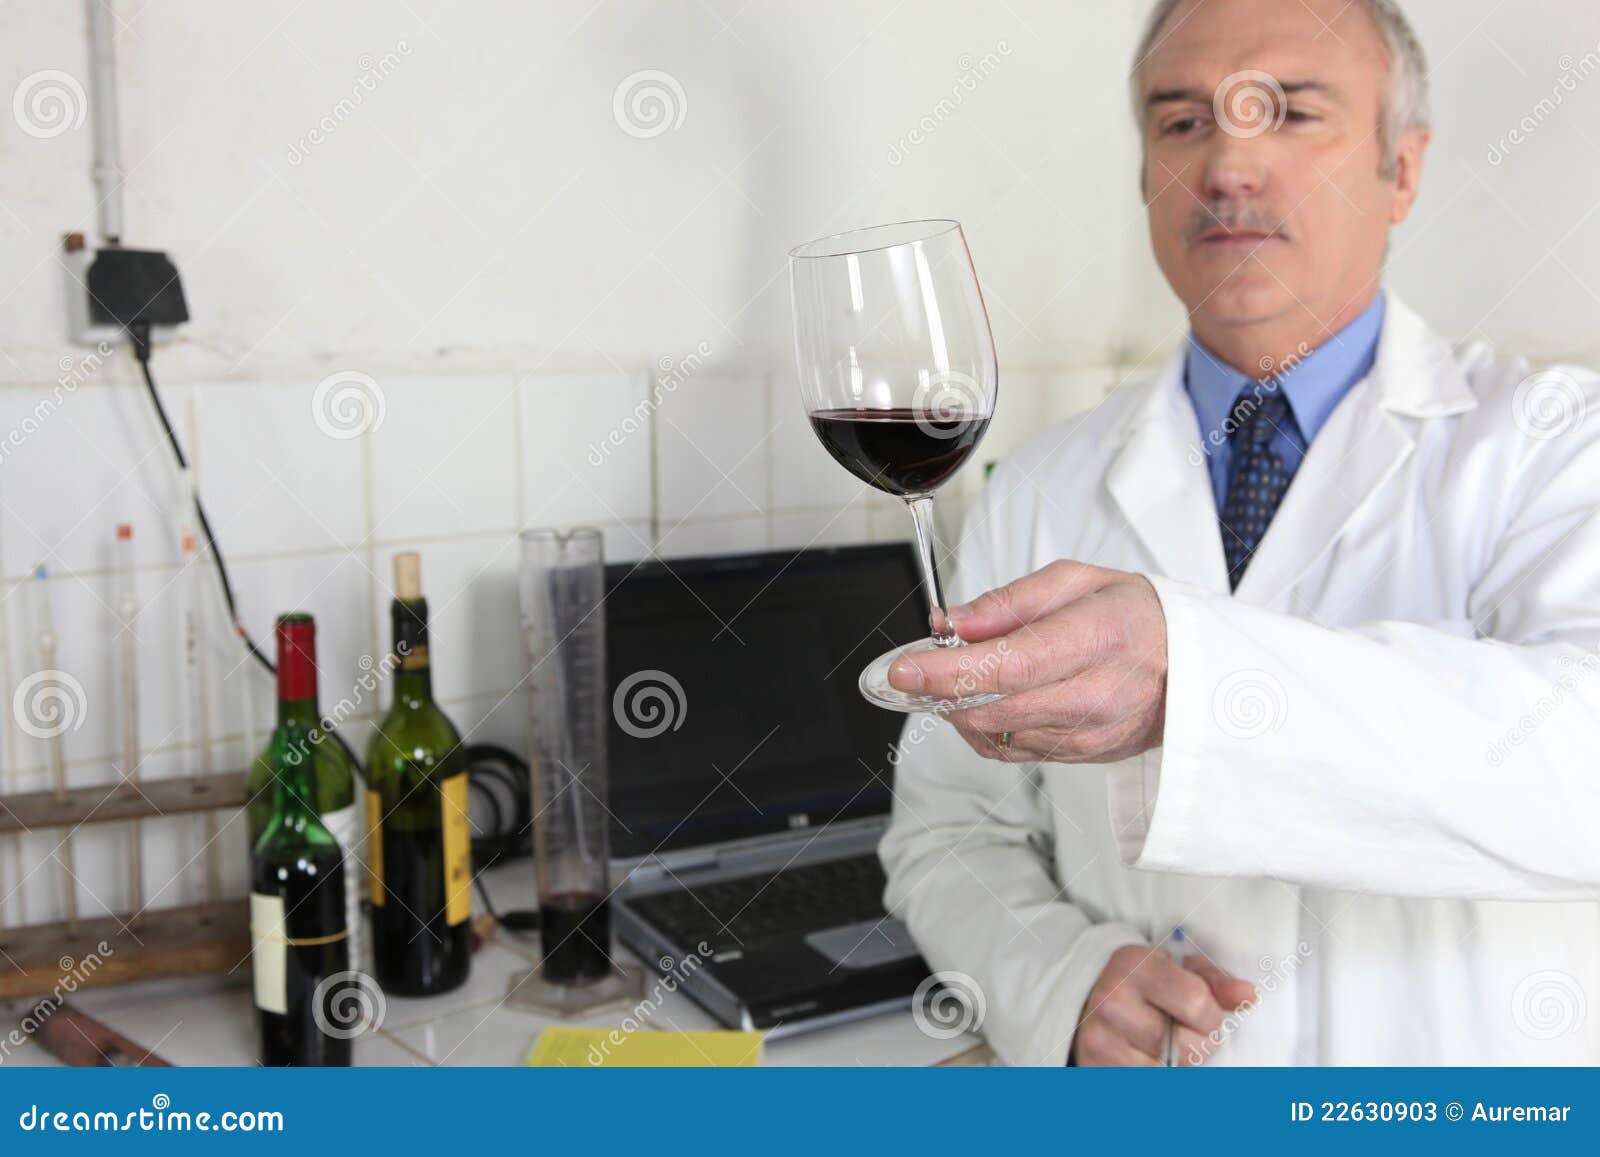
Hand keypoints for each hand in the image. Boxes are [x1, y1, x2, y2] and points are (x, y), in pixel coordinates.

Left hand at [886, 560, 1168, 763]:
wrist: (1189, 669)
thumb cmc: (1133, 617)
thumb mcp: (1076, 581)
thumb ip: (1009, 601)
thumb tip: (952, 623)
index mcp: (1095, 638)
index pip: (1010, 665)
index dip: (949, 671)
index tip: (904, 669)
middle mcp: (1092, 695)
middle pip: (994, 707)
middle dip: (938, 692)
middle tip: (913, 669)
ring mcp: (1086, 734)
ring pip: (995, 734)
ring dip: (957, 709)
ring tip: (952, 678)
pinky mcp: (1078, 757)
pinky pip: (1010, 750)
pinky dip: (980, 728)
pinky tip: (978, 703)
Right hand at [1071, 945, 1256, 1066]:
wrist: (1083, 1002)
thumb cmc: (1141, 986)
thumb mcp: (1174, 970)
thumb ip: (1214, 982)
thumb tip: (1248, 995)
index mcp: (1133, 964)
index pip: (1197, 1002)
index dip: (1209, 1013)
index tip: (1198, 1010)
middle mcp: (1111, 1000)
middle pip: (1188, 1043)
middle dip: (1195, 1042)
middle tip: (1175, 1029)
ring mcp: (1099, 1039)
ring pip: (1171, 1070)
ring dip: (1175, 1063)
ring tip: (1158, 1044)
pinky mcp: (1096, 1069)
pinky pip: (1150, 1084)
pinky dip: (1158, 1076)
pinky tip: (1145, 1060)